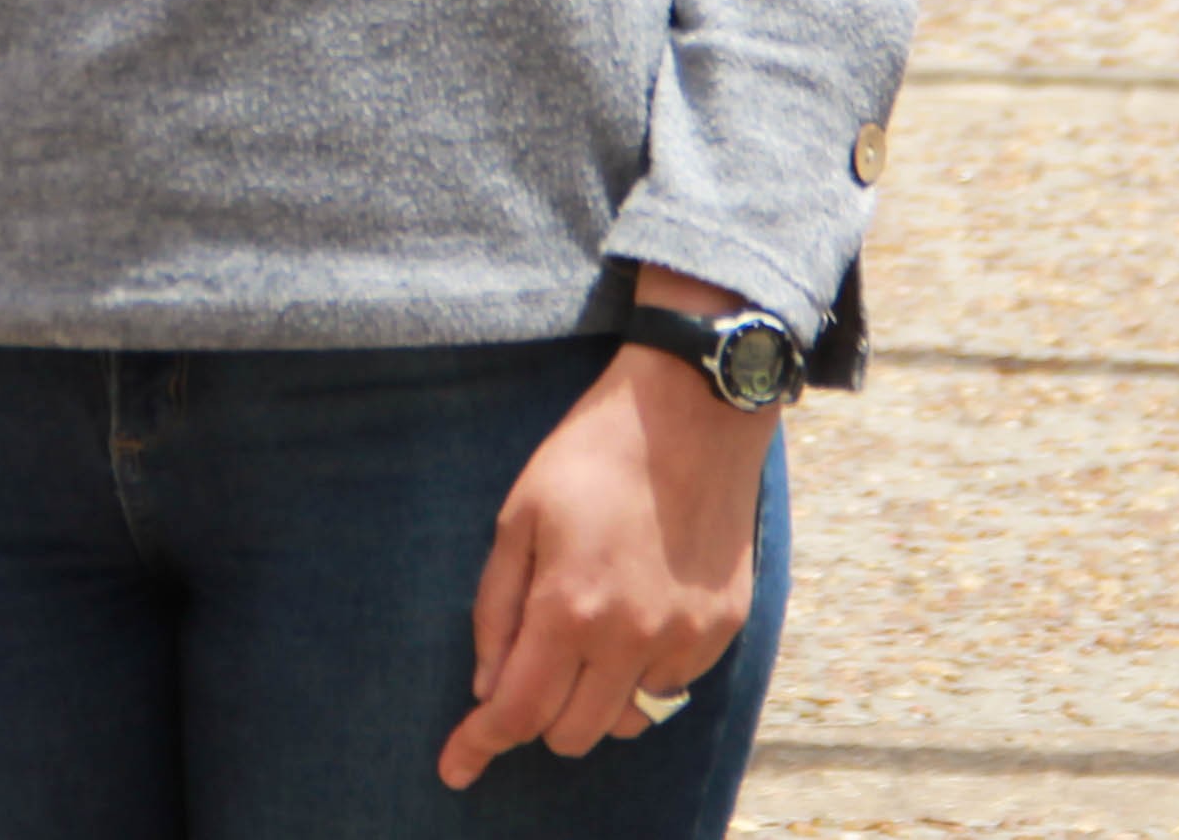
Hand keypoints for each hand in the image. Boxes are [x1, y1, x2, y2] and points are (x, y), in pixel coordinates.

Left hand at [439, 276, 775, 788]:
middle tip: (532, 665)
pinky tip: (637, 617)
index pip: (518, 714)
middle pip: (571, 733)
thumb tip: (488, 685)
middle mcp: (631, 637)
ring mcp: (684, 637)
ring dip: (594, 699)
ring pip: (626, 721)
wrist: (692, 410)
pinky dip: (644, 674)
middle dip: (539, 714)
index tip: (455, 767)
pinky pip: (672, 687)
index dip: (479, 745)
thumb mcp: (518, 517)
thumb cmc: (593, 454)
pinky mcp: (723, 628)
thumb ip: (496, 610)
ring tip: (588, 637)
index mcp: (569, 608)